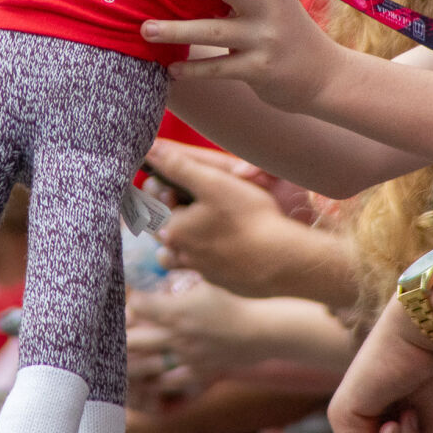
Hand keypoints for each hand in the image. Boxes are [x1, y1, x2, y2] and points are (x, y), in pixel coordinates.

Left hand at [126, 280, 257, 391]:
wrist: (258, 331)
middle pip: (134, 339)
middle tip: (118, 333)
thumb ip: (176, 284)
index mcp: (178, 309)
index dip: (130, 304)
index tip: (131, 304)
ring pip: (146, 364)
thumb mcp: (201, 286)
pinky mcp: (196, 373)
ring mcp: (186, 357)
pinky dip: (154, 381)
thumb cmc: (229, 305)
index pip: (138, 305)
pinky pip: (167, 382)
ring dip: (131, 362)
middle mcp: (178, 335)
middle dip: (122, 336)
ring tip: (122, 359)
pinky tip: (146, 378)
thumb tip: (156, 276)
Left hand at [144, 0, 347, 111]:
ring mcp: (265, 41)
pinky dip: (191, 69)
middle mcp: (272, 11)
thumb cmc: (290, 34)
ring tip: (146, 29)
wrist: (324, 79)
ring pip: (213, 31)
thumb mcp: (280, 5)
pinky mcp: (257, 70)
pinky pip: (217, 68)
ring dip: (175, 30)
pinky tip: (171, 69)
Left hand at [144, 140, 318, 296]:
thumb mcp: (212, 183)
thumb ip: (178, 166)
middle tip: (181, 197)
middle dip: (166, 213)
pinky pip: (203, 268)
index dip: (159, 187)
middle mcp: (181, 254)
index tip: (172, 178)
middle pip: (160, 231)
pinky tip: (224, 247)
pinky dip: (205, 257)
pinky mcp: (223, 281)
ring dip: (178, 242)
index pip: (150, 205)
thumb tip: (149, 150)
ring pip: (175, 256)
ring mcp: (202, 271)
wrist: (282, 262)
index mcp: (172, 229)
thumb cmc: (248, 219)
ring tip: (197, 227)